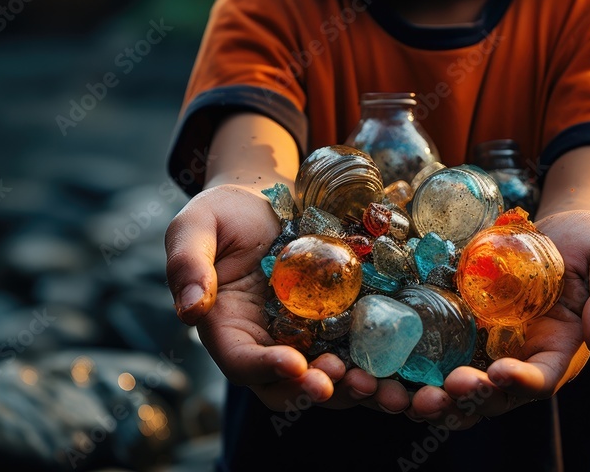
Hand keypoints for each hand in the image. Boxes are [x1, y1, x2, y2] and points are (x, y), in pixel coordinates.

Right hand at [164, 185, 409, 412]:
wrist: (266, 200)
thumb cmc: (223, 213)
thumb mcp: (195, 226)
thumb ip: (187, 263)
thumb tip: (189, 309)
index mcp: (227, 330)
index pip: (242, 362)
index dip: (266, 368)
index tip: (295, 364)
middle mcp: (267, 344)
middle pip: (290, 384)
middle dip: (318, 388)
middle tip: (346, 379)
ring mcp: (306, 337)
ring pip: (330, 377)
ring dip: (355, 387)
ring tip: (379, 384)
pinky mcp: (339, 323)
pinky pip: (359, 350)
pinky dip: (379, 363)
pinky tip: (402, 362)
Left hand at [407, 209, 589, 427]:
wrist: (558, 227)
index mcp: (560, 352)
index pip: (540, 381)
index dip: (519, 383)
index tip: (495, 372)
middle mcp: (522, 360)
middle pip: (492, 397)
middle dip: (463, 402)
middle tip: (434, 395)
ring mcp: (489, 348)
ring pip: (459, 388)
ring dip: (432, 399)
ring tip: (402, 397)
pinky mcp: (463, 330)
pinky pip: (437, 357)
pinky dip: (413, 370)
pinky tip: (384, 370)